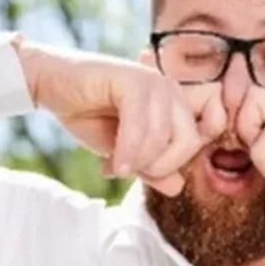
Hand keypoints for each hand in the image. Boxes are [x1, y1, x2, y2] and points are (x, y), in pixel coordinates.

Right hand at [18, 40, 224, 195]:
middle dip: (159, 167)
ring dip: (137, 162)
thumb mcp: (126, 152)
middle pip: (190, 142)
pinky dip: (126, 152)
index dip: (187, 156)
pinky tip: (111, 164)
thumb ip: (152, 168)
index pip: (213, 128)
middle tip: (131, 171)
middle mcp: (171, 88)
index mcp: (176, 102)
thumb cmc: (89, 115)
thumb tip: (177, 187)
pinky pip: (139, 127)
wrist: (51, 86)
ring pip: (163, 138)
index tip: (153, 170)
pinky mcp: (131, 79)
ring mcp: (153, 81)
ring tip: (114, 166)